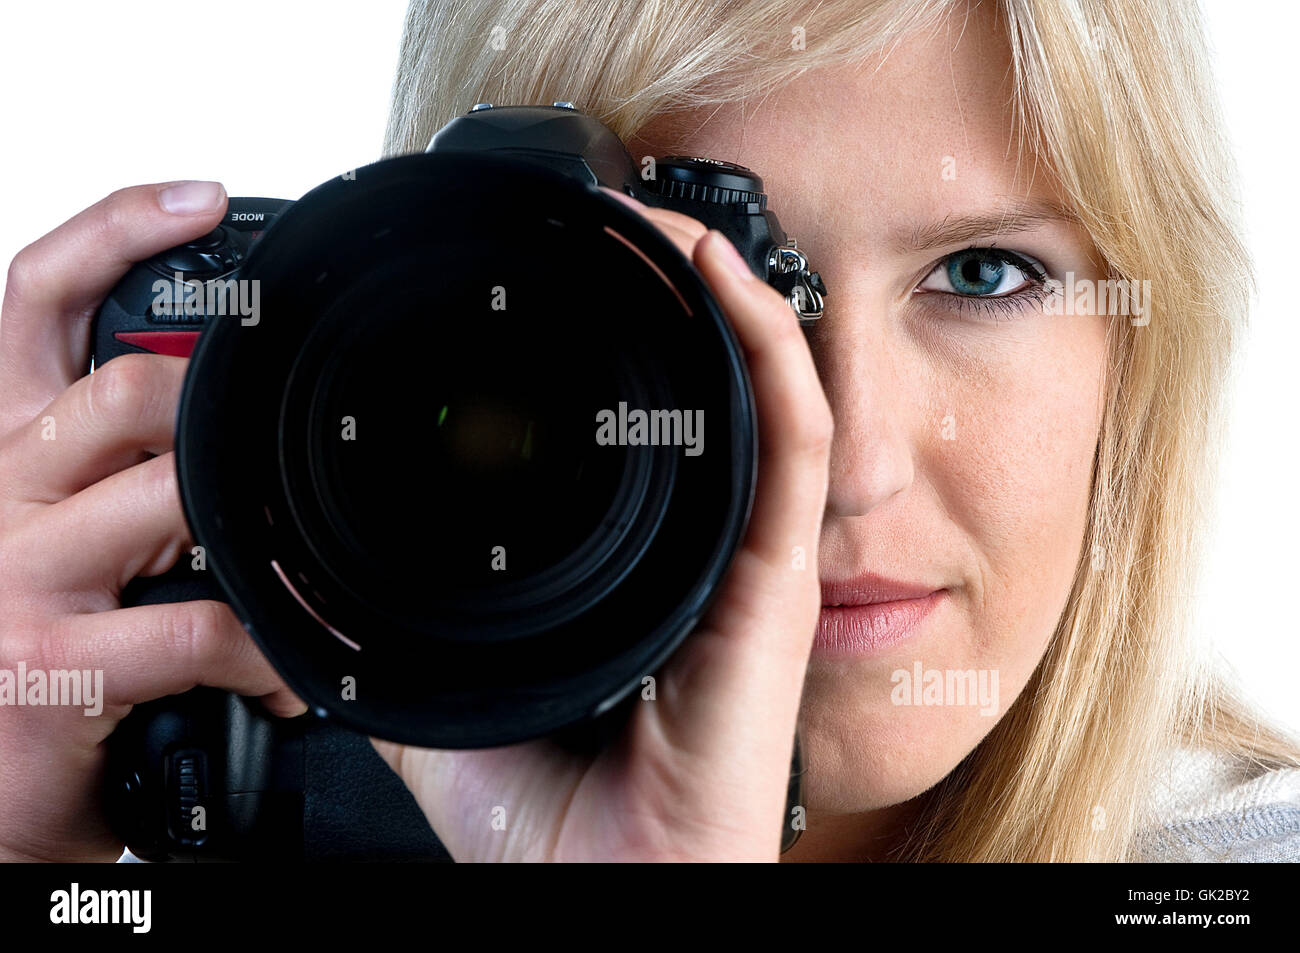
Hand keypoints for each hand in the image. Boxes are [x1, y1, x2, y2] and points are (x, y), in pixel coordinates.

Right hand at [0, 182, 304, 861]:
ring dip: (250, 528)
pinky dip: (267, 654)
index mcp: (10, 448)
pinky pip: (199, 628)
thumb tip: (226, 412)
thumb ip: (128, 464)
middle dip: (210, 406)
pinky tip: (286, 674)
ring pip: (164, 492)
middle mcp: (3, 493)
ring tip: (288, 565)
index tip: (202, 197)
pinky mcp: (56, 662)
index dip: (115, 228)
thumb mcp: (70, 530)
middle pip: (116, 389)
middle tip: (258, 442)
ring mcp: (23, 575)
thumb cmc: (42, 643)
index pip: (36, 296)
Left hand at [373, 188, 832, 860]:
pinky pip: (790, 442)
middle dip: (667, 299)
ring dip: (720, 296)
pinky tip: (722, 275)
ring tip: (663, 225)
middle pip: (702, 398)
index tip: (553, 282)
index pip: (633, 438)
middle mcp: (693, 556)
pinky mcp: (778, 584)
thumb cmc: (545, 825)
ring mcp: (743, 562)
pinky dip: (766, 346)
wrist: (602, 899)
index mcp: (625, 576)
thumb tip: (303, 586)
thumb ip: (383, 642)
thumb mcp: (435, 707)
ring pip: (758, 395)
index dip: (608, 346)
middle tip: (616, 228)